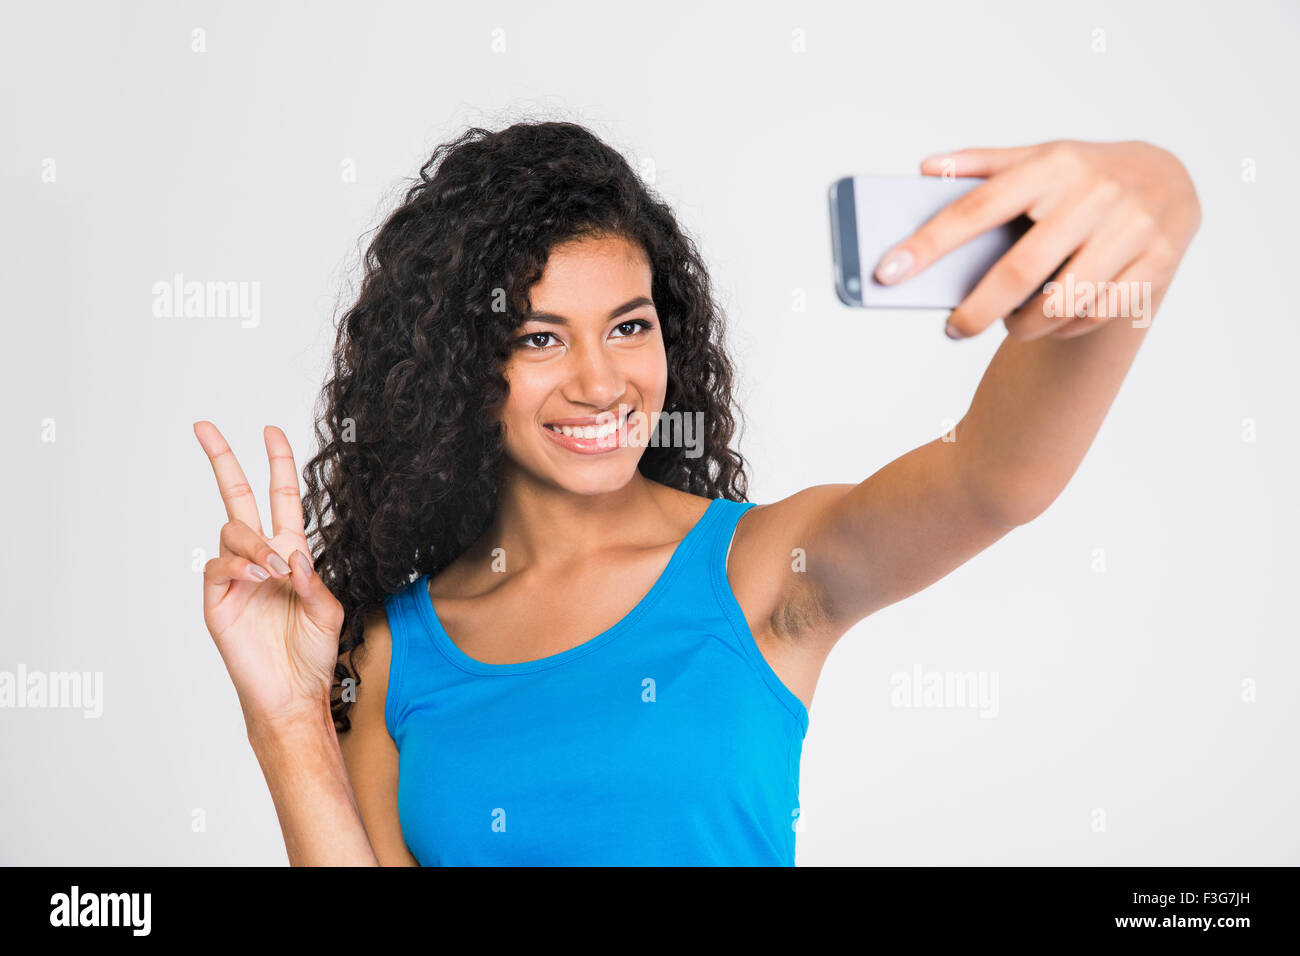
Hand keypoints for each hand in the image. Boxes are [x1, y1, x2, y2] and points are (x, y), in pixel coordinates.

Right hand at [194, 422, 343, 730]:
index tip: (271, 431)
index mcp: (290, 554)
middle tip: (204, 427)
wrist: (293, 692)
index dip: (278, 464)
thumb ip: (313, 580)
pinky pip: (217, 564)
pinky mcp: (217, 600)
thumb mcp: (329, 611)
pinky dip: (238, 564)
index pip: (281, 498)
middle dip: (223, 460)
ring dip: (254, 543)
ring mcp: (236, 576)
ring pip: (232, 530)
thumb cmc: (312, 653)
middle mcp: (260, 558)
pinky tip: (257, 577)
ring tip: (273, 571)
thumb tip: (290, 554)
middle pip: (238, 497)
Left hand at [873, 140, 1201, 339]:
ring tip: (1007, 322)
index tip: (886, 273)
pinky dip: (1063, 327)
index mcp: (1052, 165)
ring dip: (1022, 325)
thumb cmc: (1085, 174)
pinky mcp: (1158, 262)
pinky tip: (1049, 320)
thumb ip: (983, 165)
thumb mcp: (1040, 157)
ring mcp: (1131, 229)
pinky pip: (1094, 315)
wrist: (1170, 178)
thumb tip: (925, 169)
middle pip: (1017, 271)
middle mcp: (1094, 194)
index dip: (927, 244)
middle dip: (975, 311)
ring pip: (1058, 303)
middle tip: (953, 329)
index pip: (975, 209)